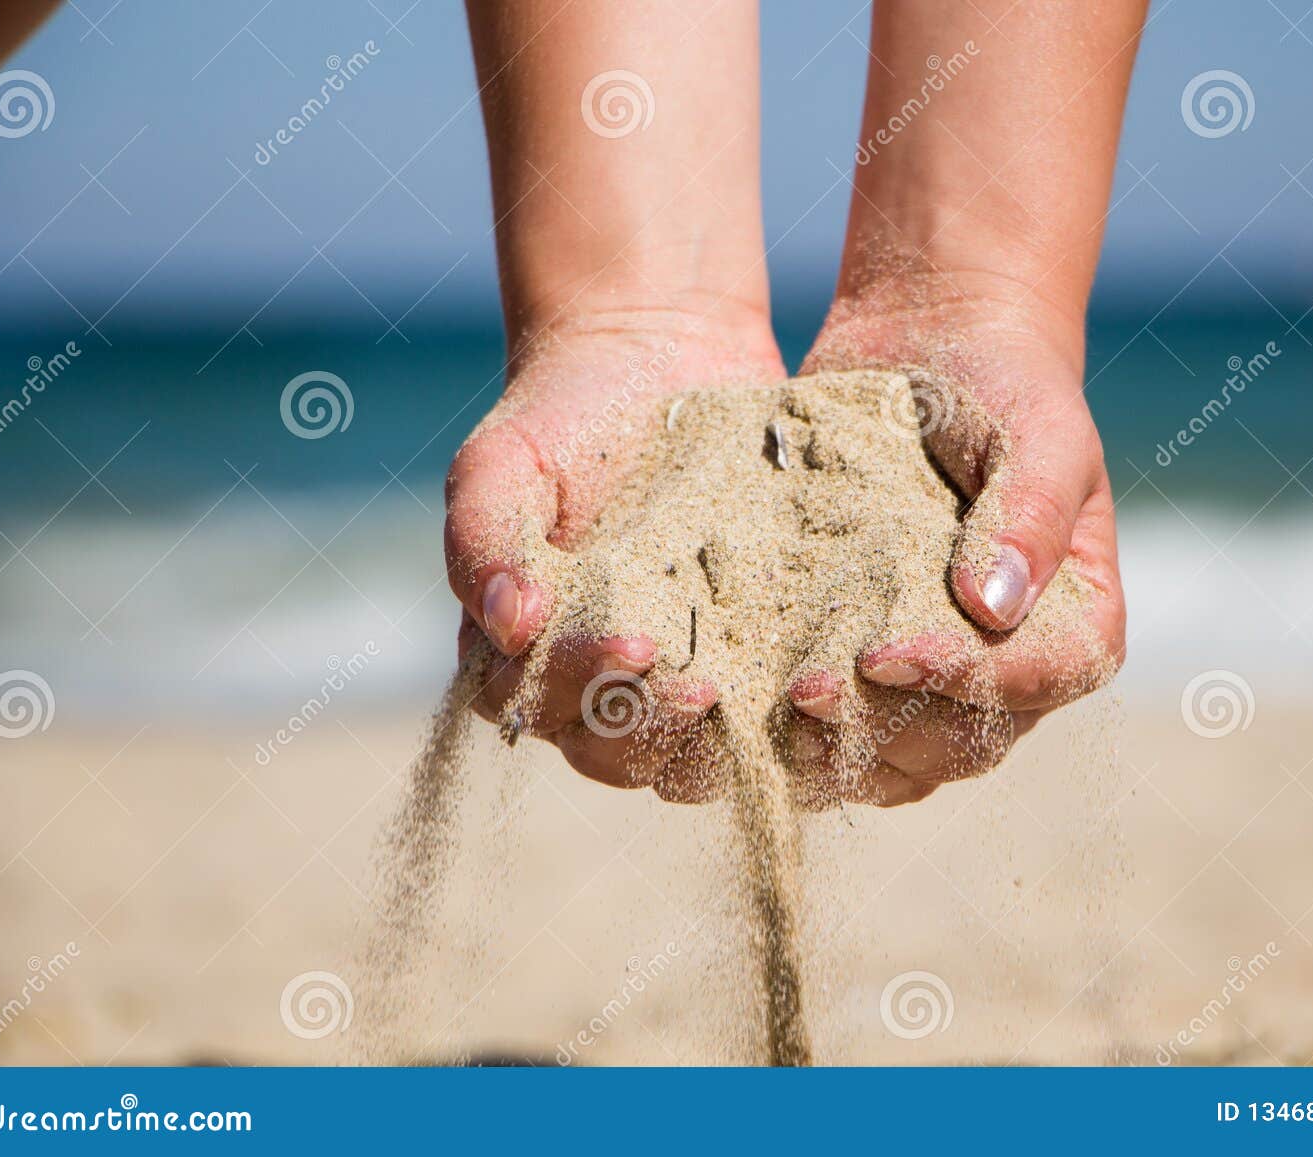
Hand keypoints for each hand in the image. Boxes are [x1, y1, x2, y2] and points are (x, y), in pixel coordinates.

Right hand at [447, 314, 785, 801]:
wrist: (652, 358)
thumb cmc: (558, 418)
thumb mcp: (502, 465)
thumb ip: (486, 542)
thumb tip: (510, 625)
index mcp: (527, 658)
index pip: (542, 705)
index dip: (584, 688)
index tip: (635, 646)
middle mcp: (600, 687)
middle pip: (616, 750)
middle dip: (659, 730)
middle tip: (706, 691)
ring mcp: (679, 676)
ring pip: (693, 753)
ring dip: (727, 745)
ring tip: (769, 708)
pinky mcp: (751, 658)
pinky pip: (768, 709)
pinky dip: (795, 715)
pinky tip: (826, 690)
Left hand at [786, 296, 1126, 804]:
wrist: (932, 344)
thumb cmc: (1004, 381)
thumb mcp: (1038, 430)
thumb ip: (1029, 514)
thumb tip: (995, 609)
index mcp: (1075, 624)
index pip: (1034, 683)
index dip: (963, 683)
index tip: (885, 655)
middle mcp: (1008, 670)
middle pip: (961, 744)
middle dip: (886, 731)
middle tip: (808, 694)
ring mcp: (933, 677)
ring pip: (899, 759)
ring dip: (838, 751)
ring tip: (774, 715)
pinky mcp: (866, 667)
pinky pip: (843, 730)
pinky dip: (799, 735)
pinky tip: (743, 711)